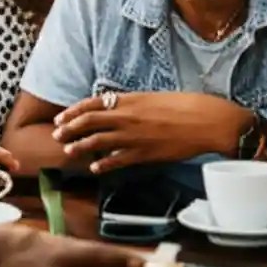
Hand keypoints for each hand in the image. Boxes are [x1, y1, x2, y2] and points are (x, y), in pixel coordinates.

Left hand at [52, 92, 250, 173]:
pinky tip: (95, 168)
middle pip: (89, 122)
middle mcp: (129, 116)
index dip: (74, 110)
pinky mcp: (145, 154)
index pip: (94, 102)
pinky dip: (103, 164)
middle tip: (58, 135)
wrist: (209, 122)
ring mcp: (135, 136)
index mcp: (132, 99)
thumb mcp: (158, 97)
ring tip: (69, 152)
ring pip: (98, 142)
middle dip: (70, 129)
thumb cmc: (190, 105)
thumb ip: (137, 103)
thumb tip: (122, 108)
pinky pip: (117, 160)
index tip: (62, 116)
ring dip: (80, 147)